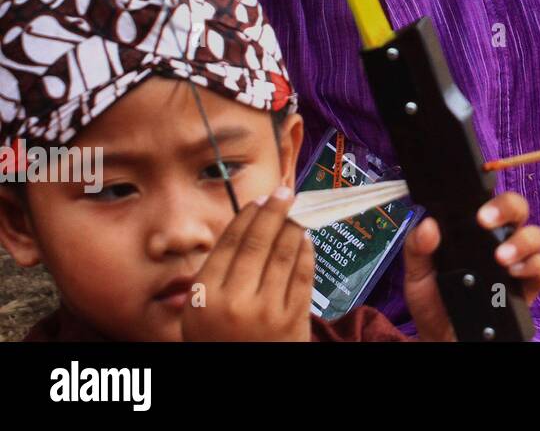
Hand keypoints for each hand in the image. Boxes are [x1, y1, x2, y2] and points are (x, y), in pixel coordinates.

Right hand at [181, 186, 313, 341]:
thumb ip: (215, 274)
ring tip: (297, 211)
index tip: (259, 199)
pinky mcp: (292, 319)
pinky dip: (306, 251)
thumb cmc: (218, 340)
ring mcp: (266, 311)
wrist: (240, 381)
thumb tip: (247, 225)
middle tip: (285, 192)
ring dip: (293, 226)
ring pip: (284, 253)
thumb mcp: (199, 311)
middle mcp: (234, 301)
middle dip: (274, 211)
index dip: (247, 216)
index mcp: (204, 296)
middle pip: (258, 242)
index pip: (229, 243)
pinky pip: (303, 275)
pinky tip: (306, 238)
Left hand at [403, 191, 539, 341]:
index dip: (489, 196)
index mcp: (476, 231)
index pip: (490, 201)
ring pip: (536, 235)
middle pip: (518, 209)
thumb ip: (418, 248)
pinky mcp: (530, 285)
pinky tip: (514, 273)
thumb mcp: (417, 274)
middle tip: (484, 221)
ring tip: (500, 258)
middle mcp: (501, 239)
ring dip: (521, 241)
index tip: (474, 209)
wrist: (443, 338)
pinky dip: (534, 265)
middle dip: (507, 207)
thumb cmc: (434, 302)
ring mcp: (518, 261)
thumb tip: (429, 225)